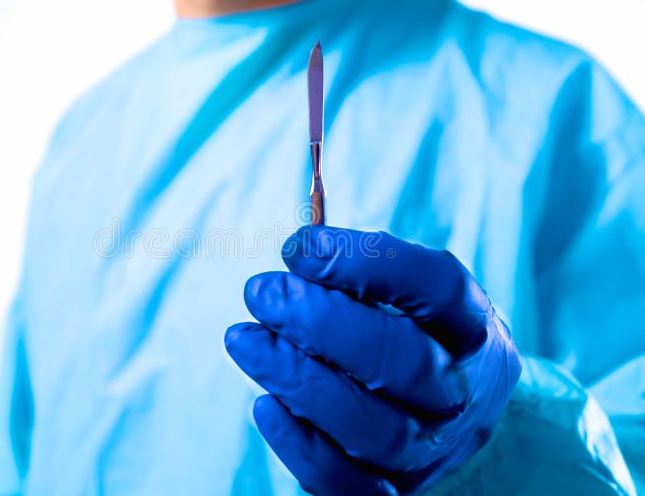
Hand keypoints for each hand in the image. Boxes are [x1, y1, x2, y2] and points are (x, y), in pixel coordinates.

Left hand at [225, 226, 521, 493]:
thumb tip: (299, 253)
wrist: (452, 418)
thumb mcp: (408, 296)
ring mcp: (433, 451)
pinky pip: (350, 485)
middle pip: (403, 361)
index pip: (437, 288)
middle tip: (260, 292)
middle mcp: (464, 394)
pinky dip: (302, 447)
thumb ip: (361, 272)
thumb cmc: (416, 337)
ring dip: (298, 379)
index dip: (366, 260)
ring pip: (373, 429)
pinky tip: (265, 405)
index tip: (298, 247)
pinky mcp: (394, 491)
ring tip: (244, 340)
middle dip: (320, 322)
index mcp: (474, 329)